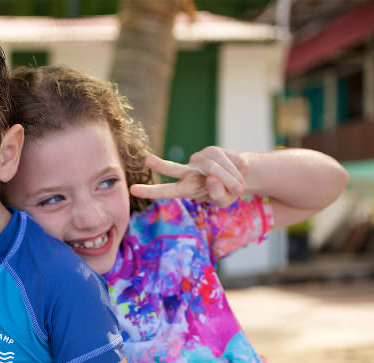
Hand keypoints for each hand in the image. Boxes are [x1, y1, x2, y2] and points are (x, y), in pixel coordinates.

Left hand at [130, 147, 246, 207]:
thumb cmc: (227, 192)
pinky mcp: (212, 151)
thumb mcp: (224, 201)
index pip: (166, 191)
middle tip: (147, 159)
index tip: (132, 190)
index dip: (150, 192)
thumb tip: (212, 177)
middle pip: (172, 169)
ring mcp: (199, 160)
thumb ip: (218, 193)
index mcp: (187, 189)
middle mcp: (188, 173)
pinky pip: (226, 161)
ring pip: (213, 168)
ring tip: (238, 187)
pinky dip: (236, 170)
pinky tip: (238, 171)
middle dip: (160, 165)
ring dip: (230, 179)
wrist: (241, 175)